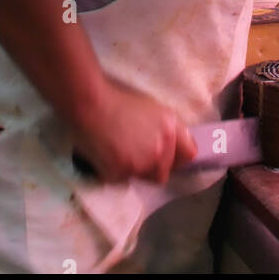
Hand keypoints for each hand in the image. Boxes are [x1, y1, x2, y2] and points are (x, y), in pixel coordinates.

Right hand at [71, 76, 196, 184]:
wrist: (90, 104)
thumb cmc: (117, 100)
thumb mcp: (151, 108)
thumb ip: (165, 129)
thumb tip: (169, 147)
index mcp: (170, 128)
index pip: (188, 154)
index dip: (178, 159)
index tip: (169, 160)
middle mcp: (161, 147)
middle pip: (163, 172)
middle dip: (151, 168)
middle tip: (134, 155)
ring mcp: (142, 162)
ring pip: (142, 177)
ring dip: (133, 170)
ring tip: (117, 151)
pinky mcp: (122, 172)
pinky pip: (121, 179)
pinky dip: (113, 171)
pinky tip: (105, 154)